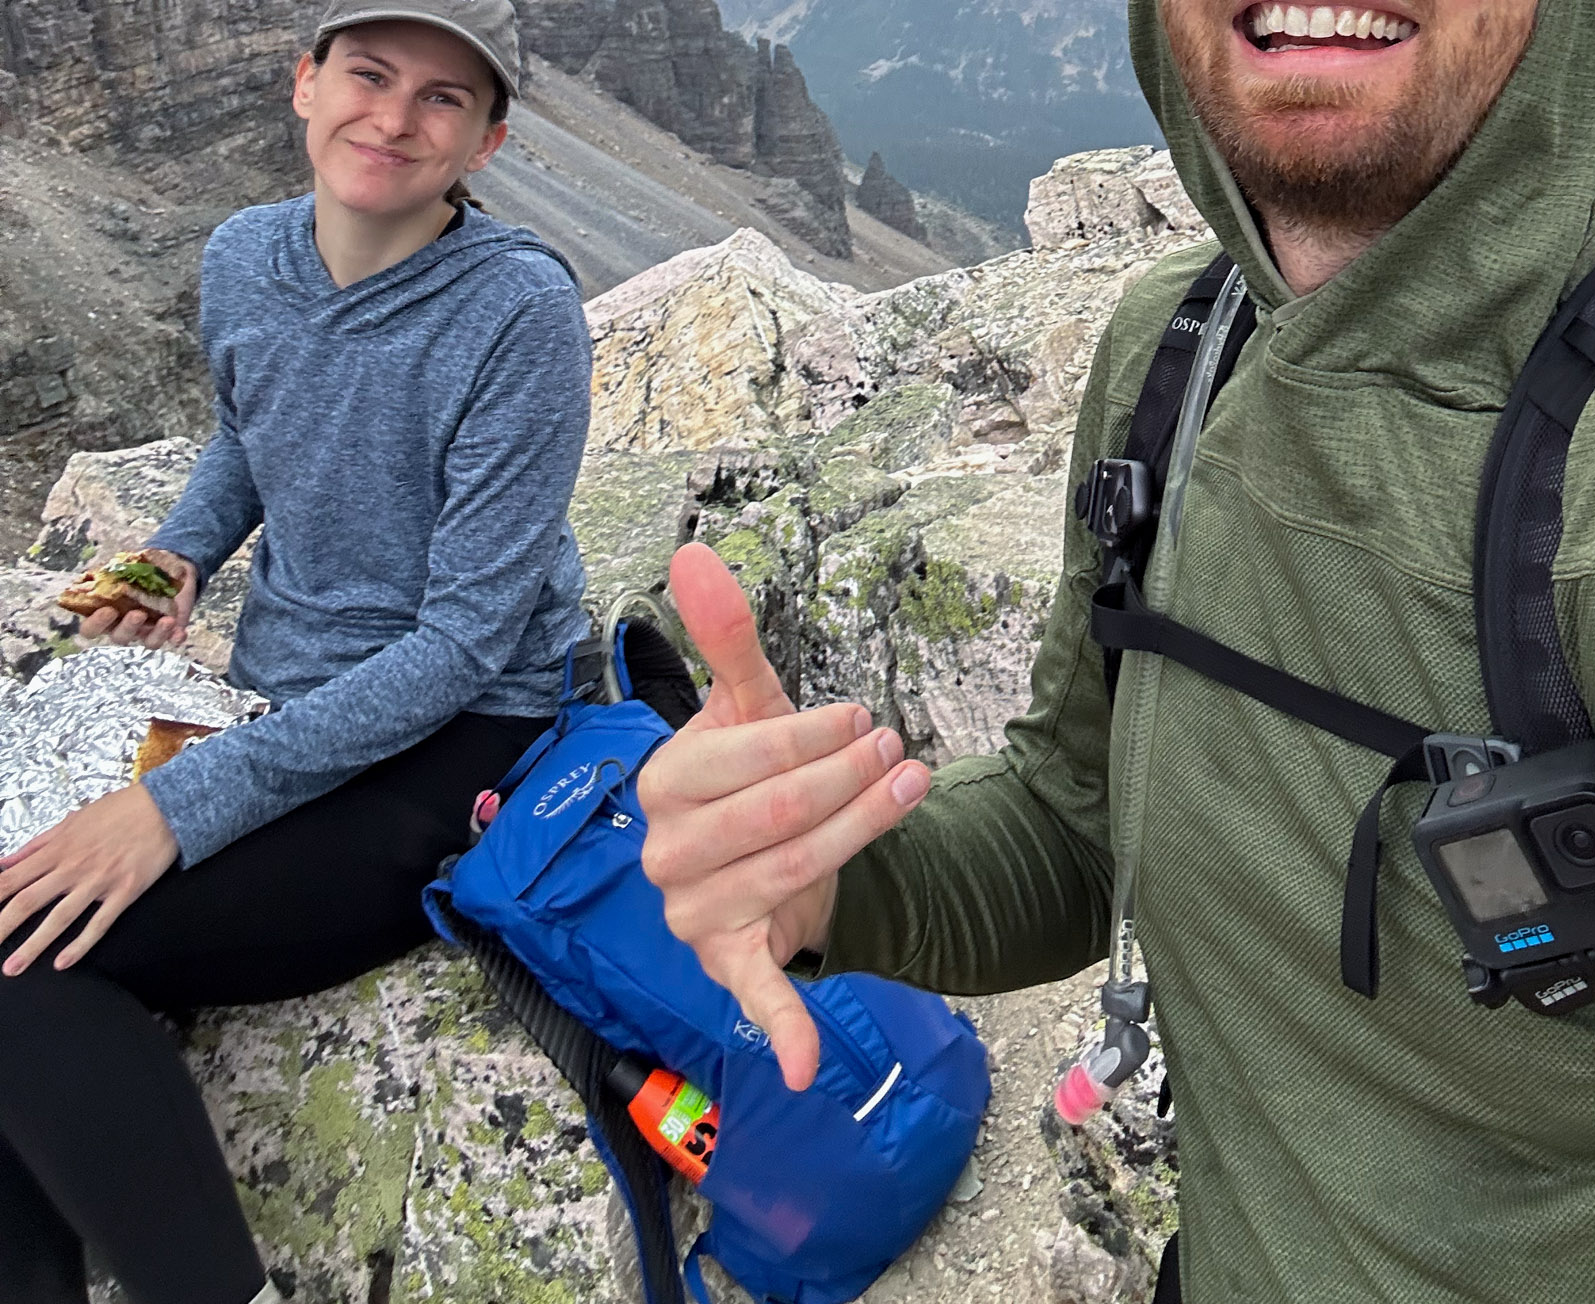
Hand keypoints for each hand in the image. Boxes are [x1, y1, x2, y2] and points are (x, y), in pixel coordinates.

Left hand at [0, 781, 178, 973]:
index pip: (12, 878)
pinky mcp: (125, 891)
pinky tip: (63, 962)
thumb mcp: (73, 820)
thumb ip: (37, 843)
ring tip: (12, 968)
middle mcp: (73, 867)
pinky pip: (99, 923)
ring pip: (59, 918)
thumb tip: (5, 861)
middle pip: (28, 902)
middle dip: (1, 926)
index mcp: (58, 849)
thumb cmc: (120, 810)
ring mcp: (99, 881)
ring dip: (33, 945)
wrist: (167, 807)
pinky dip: (80, 944)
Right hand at [76, 548, 197, 651]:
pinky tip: (181, 633)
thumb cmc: (138, 572)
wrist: (169, 569)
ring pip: (147, 643)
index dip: (95, 624)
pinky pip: (172, 640)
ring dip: (157, 634)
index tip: (107, 610)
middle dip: (128, 627)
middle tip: (137, 614)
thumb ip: (113, 571)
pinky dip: (176, 638)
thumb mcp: (125, 567)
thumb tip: (105, 570)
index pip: (90, 628)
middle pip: (120, 637)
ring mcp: (148, 631)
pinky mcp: (170, 630)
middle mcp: (125, 627)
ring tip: (167, 620)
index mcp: (106, 614)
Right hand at [639, 543, 930, 1089]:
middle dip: (848, 779)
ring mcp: (693, 914)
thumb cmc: (754, 770)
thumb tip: (692, 551)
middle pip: (775, 814)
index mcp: (661, 782)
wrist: (765, 852)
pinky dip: (783, 1030)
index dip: (810, 735)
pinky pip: (753, 999)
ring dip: (862, 831)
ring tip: (912, 786)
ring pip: (791, 871)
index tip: (863, 716)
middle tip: (901, 746)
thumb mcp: (747, 702)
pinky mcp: (730, 965)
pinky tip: (810, 1064)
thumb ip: (722, 633)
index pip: (741, 755)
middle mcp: (664, 852)